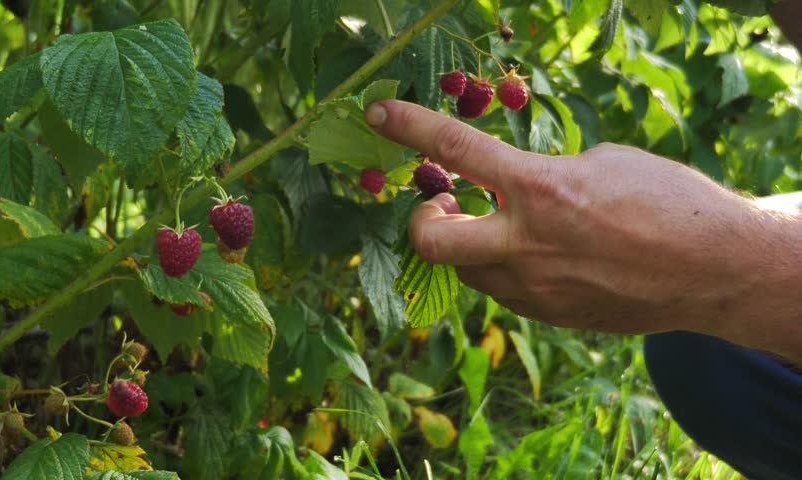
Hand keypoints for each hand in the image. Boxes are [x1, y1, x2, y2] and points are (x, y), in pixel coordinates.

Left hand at [365, 100, 801, 361]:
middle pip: (431, 242)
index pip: (454, 150)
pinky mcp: (548, 315)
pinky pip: (504, 290)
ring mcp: (535, 289)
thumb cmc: (669, 202)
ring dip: (471, 244)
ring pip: (469, 271)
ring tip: (504, 226)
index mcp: (540, 189)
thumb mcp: (602, 163)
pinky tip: (541, 255)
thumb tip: (512, 186)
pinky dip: (505, 267)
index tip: (378, 112)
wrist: (715, 271)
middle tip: (441, 202)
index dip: (407, 127)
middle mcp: (526, 245)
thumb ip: (543, 174)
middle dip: (422, 220)